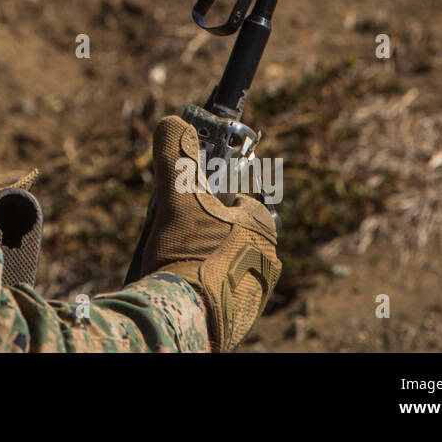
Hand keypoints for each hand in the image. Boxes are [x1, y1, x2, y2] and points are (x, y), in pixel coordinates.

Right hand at [138, 115, 280, 351]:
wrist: (186, 320)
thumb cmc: (187, 256)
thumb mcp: (177, 198)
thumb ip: (177, 156)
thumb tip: (171, 121)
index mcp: (263, 226)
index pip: (237, 199)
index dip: (208, 196)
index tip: (188, 203)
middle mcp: (270, 259)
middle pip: (229, 231)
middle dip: (205, 230)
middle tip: (176, 235)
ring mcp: (257, 292)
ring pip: (226, 261)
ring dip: (203, 258)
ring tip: (175, 263)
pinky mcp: (240, 317)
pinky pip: (222, 290)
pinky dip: (204, 285)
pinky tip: (182, 285)